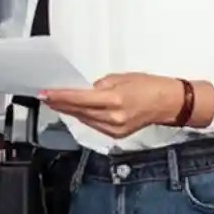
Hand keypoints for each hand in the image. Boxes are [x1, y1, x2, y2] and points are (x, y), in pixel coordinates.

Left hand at [40, 73, 184, 139]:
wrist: (167, 103)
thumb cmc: (148, 85)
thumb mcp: (121, 77)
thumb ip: (100, 85)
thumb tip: (84, 91)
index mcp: (114, 99)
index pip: (79, 99)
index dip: (60, 97)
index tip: (45, 94)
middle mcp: (113, 117)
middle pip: (79, 111)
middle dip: (61, 104)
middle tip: (46, 97)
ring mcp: (115, 129)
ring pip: (84, 120)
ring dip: (70, 112)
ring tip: (56, 103)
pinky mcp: (117, 135)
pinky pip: (94, 125)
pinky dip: (84, 117)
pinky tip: (75, 111)